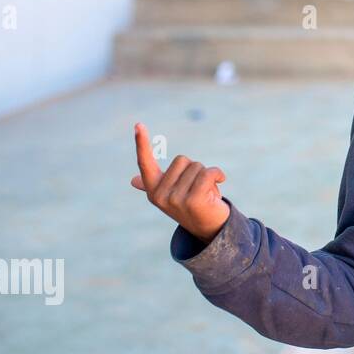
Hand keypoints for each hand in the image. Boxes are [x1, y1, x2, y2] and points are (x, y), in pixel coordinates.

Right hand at [131, 122, 230, 243]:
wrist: (211, 228)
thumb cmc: (192, 205)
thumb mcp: (171, 194)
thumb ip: (154, 185)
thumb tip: (133, 181)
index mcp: (152, 190)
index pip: (145, 163)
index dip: (142, 143)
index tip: (138, 124)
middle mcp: (160, 195)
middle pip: (183, 160)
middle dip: (195, 169)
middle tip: (198, 188)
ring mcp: (175, 200)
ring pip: (198, 167)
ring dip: (208, 176)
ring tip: (207, 193)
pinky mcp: (194, 201)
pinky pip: (209, 173)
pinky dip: (218, 175)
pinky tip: (220, 184)